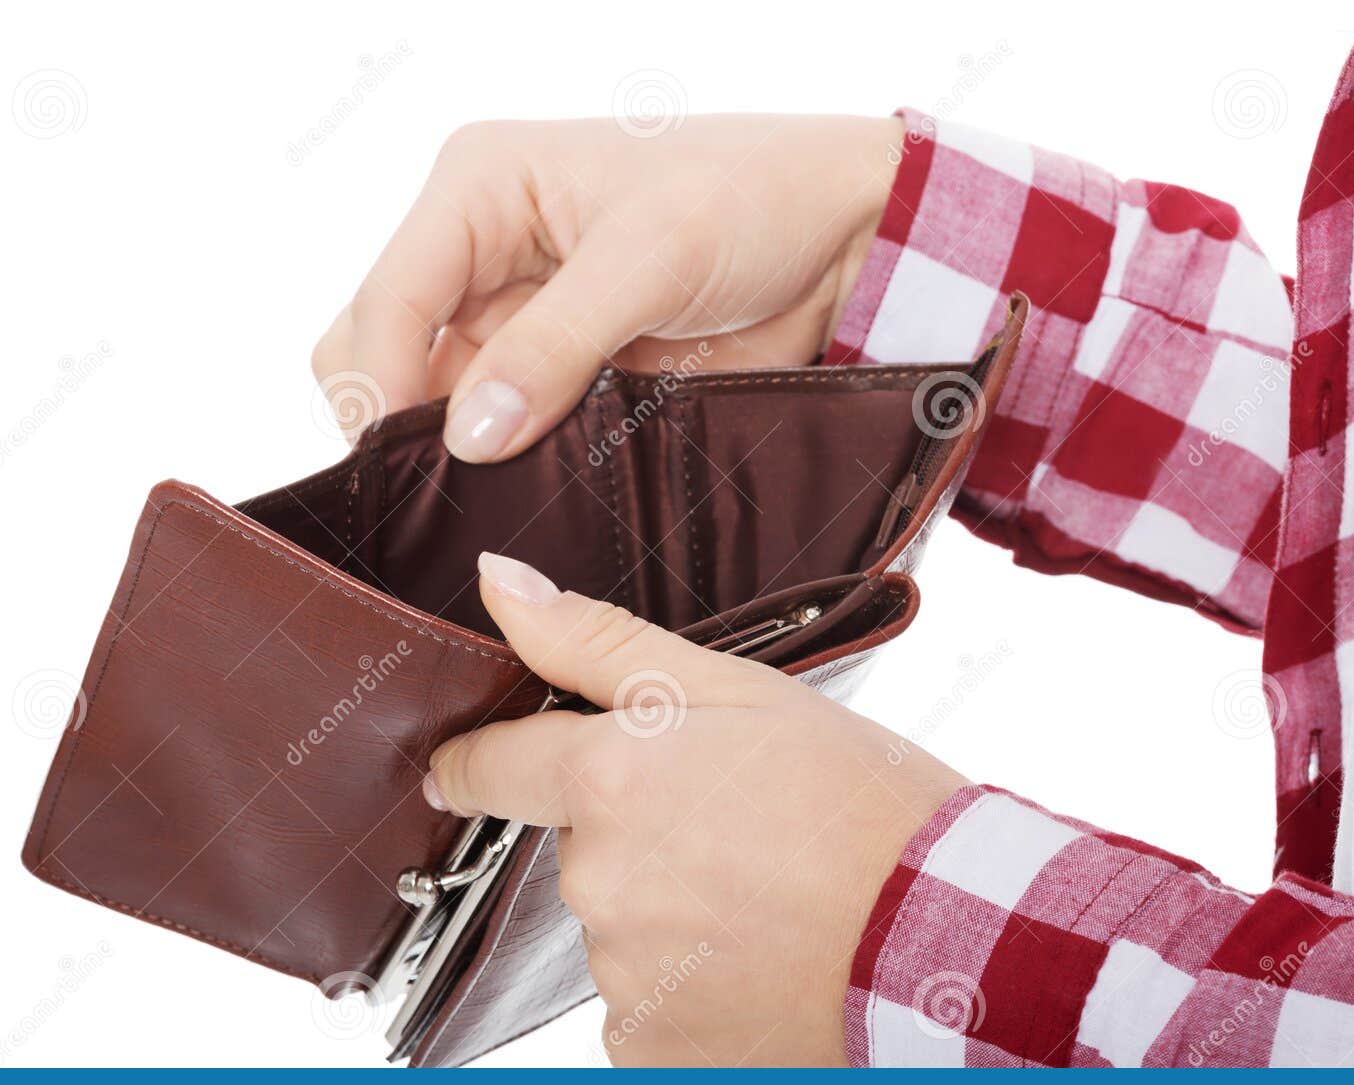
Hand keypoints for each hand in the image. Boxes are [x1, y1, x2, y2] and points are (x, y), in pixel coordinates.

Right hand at [313, 114, 901, 460]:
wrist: (844, 238)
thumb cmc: (752, 200)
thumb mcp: (651, 258)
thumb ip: (552, 346)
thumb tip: (466, 439)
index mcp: (480, 187)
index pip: (387, 298)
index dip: (382, 384)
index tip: (415, 464)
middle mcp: (482, 251)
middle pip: (386, 350)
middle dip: (404, 421)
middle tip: (452, 491)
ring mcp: (520, 319)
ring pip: (437, 400)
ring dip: (458, 453)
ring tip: (496, 502)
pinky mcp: (562, 373)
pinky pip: (503, 429)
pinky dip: (506, 466)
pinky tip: (529, 496)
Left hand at [424, 552, 966, 1064]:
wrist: (945, 934)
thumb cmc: (859, 799)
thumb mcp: (740, 690)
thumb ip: (600, 642)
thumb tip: (498, 581)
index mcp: (608, 783)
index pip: (489, 770)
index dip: (476, 764)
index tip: (466, 768)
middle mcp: (598, 882)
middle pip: (583, 851)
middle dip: (640, 838)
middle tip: (739, 832)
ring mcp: (624, 975)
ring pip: (622, 931)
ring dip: (673, 915)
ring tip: (769, 902)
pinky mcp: (654, 1049)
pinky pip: (647, 1007)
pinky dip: (692, 988)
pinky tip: (761, 963)